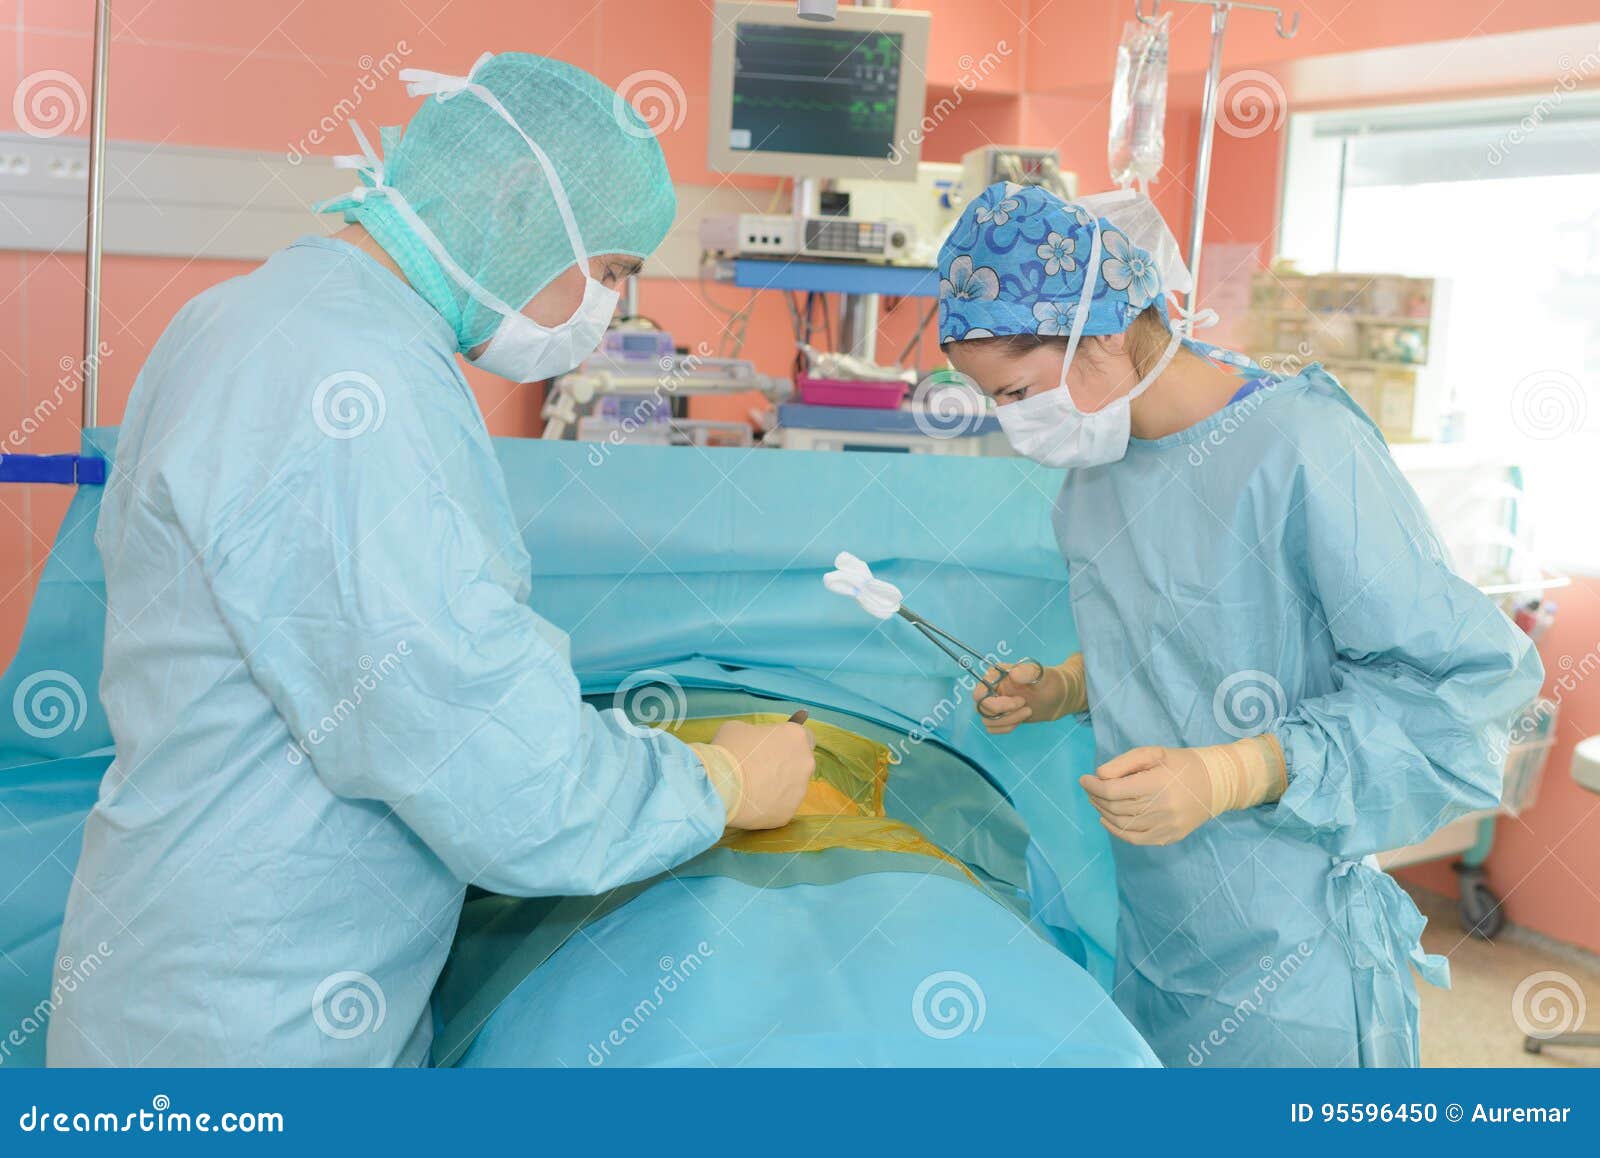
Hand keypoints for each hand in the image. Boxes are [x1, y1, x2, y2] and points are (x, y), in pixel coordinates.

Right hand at [697, 721, 815, 829]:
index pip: (806, 737)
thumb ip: (757, 734)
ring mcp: (799, 791)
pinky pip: (780, 807)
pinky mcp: (788, 813)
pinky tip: (750, 803)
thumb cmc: (728, 749)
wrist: (719, 785)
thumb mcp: (740, 729)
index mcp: (796, 736)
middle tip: (761, 768)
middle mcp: (805, 762)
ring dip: (778, 786)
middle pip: (801, 763)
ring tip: (752, 789)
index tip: (777, 747)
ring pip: (792, 788)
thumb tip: (757, 741)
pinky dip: (769, 805)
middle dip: (786, 765)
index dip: (790, 743)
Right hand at [972, 655, 1086, 734]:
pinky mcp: (1000, 716)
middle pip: (982, 709)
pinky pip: (992, 728)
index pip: (980, 692)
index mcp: (996, 675)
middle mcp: (991, 689)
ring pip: (988, 721)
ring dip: (1008, 721)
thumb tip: (1013, 674)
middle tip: (1026, 707)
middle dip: (1005, 713)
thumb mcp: (1041, 674)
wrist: (1058, 696)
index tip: (1019, 702)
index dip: (995, 702)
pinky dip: (1006, 728)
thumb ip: (1027, 672)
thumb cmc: (1049, 681)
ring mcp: (995, 703)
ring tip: (1028, 712)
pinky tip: (1021, 720)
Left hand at [1080, 736, 1286, 846]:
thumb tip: (1099, 776)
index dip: (1093, 786)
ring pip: (1122, 824)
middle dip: (1096, 797)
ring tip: (1097, 800)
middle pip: (1116, 807)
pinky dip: (1116, 830)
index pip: (1114, 791)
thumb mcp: (1154, 753)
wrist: (1216, 784)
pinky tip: (1107, 819)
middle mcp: (1162, 808)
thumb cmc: (1182, 764)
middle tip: (1089, 788)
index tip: (1084, 779)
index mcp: (1158, 784)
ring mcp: (1166, 826)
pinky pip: (1135, 838)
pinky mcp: (1169, 837)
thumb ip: (1125, 763)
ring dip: (1103, 811)